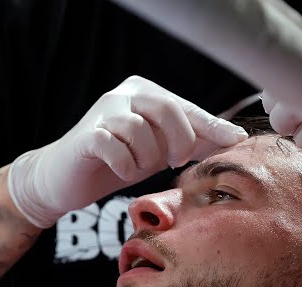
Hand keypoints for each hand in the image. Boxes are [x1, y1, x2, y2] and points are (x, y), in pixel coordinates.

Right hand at [8, 75, 248, 227]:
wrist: (64, 179)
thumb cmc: (116, 162)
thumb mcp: (158, 150)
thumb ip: (192, 142)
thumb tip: (236, 139)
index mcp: (145, 92)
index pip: (186, 106)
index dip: (211, 126)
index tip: (236, 142)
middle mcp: (124, 94)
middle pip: (167, 109)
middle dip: (179, 141)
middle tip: (175, 161)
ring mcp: (103, 112)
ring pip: (140, 130)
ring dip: (146, 157)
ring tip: (139, 167)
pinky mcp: (86, 135)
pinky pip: (115, 147)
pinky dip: (125, 165)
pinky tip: (122, 171)